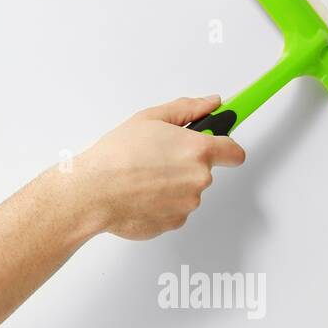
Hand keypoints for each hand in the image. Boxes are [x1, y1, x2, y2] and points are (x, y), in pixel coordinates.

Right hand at [71, 95, 246, 240]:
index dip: (227, 146)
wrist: (93, 192)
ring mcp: (188, 204)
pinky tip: (140, 194)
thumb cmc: (115, 156)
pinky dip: (161, 203)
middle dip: (185, 164)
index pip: (234, 151)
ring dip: (172, 185)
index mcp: (197, 150)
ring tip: (142, 177)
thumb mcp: (150, 118)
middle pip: (204, 170)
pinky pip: (174, 210)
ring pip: (187, 191)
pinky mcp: (174, 223)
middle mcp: (198, 179)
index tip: (222, 144)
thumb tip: (211, 104)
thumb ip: (188, 109)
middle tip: (157, 158)